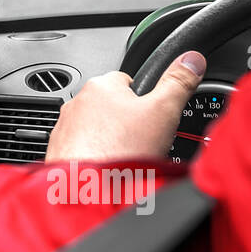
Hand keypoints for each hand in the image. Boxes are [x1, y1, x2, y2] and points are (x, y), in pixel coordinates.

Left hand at [44, 52, 206, 162]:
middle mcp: (77, 103)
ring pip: (95, 130)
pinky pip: (81, 150)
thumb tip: (192, 60)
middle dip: (126, 123)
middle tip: (142, 143)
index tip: (152, 116)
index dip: (145, 99)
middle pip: (111, 107)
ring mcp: (65, 128)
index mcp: (100, 86)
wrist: (87, 191)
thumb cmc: (120, 151)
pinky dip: (94, 157)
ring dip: (109, 140)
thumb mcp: (163, 112)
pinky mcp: (58, 152)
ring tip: (126, 159)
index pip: (127, 81)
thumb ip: (178, 83)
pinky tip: (108, 170)